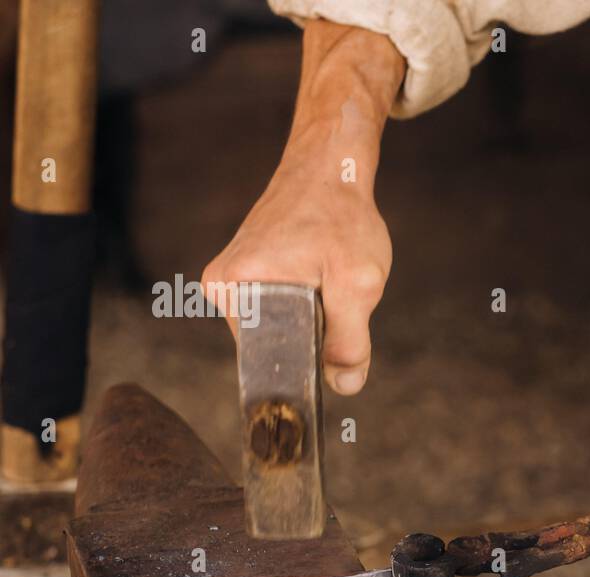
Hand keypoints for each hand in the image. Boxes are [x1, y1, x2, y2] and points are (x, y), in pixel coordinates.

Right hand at [203, 20, 404, 394]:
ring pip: (283, 330)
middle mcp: (223, 287)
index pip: (271, 361)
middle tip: (333, 291)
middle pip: (278, 346)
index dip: (309, 365)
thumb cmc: (341, 217)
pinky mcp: (245, 277)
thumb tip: (344, 386)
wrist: (329, 169)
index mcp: (236, 289)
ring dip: (315, 319)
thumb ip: (350, 341)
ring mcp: (231, 282)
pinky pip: (281, 312)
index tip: (333, 345)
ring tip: (325, 280)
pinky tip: (318, 276)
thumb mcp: (358, 283)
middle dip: (316, 334)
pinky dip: (309, 304)